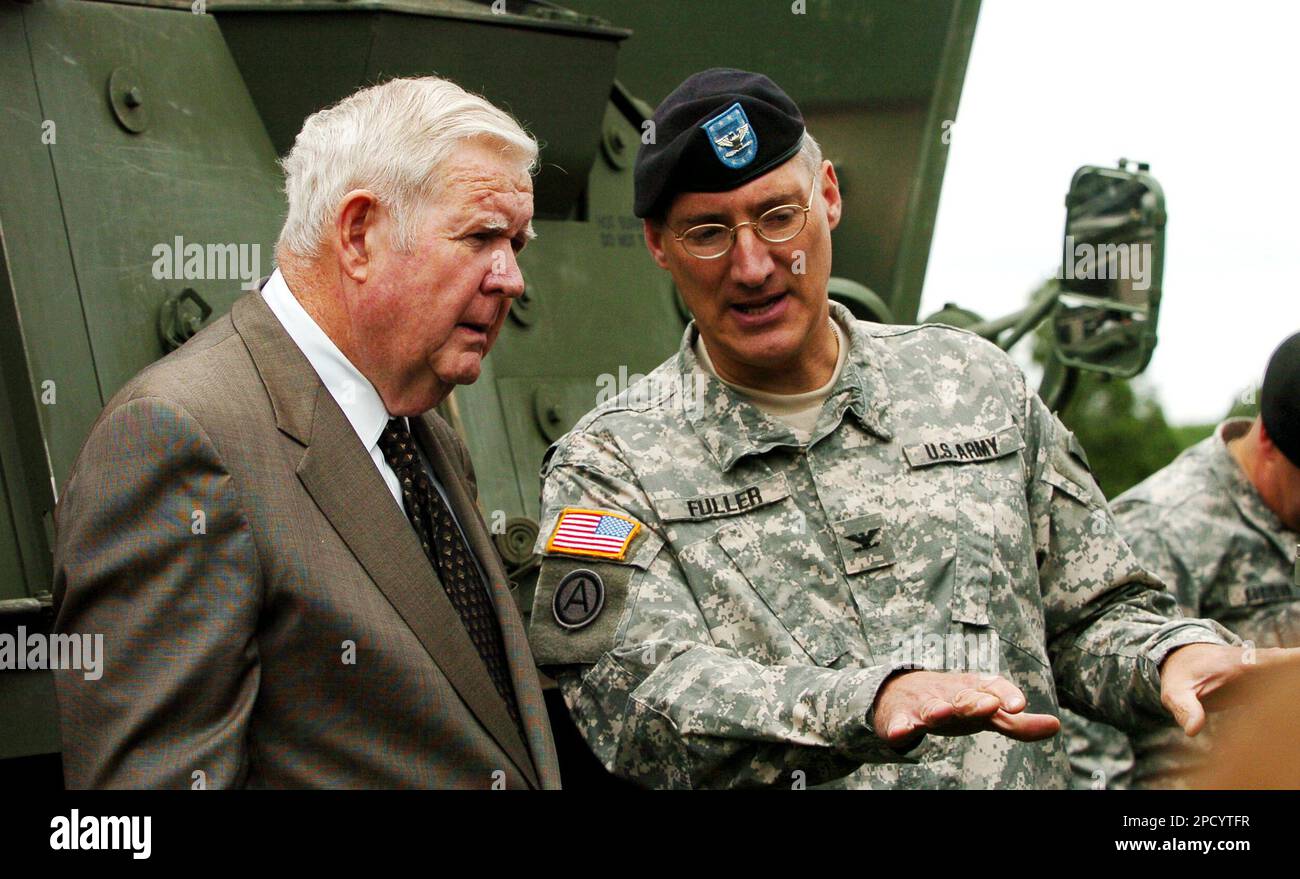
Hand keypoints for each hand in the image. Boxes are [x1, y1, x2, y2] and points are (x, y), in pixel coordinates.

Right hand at [872, 670, 1060, 748]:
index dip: (1006, 695)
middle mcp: (950, 694)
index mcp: (974, 691)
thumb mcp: (986, 712)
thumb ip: (1018, 723)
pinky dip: (899, 727)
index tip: (1018, 706)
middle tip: (988, 705)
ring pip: (931, 707)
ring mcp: (924, 705)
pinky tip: (901, 732)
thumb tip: (1056, 726)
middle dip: (974, 701)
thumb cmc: (954, 703)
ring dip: (937, 709)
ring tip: (943, 712)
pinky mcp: (900, 718)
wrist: (900, 691)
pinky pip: (899, 723)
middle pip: (964, 697)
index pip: (993, 688)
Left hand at [1160, 643, 1299, 735]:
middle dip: (1297, 664)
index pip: (1279, 661)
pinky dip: (1287, 694)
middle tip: (1291, 704)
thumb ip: (1185, 708)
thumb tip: (1193, 731)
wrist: (1181, 658)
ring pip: (1290, 672)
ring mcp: (1266, 671)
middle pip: (1292, 663)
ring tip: (1290, 710)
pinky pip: (1286, 685)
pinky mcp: (1268, 682)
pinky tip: (1287, 716)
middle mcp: (1260, 664)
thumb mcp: (1175, 691)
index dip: (1296, 660)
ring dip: (1289, 687)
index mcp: (1242, 665)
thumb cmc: (1180, 675)